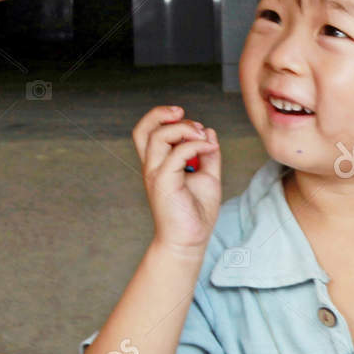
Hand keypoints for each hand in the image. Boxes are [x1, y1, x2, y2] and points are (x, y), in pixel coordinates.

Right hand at [131, 106, 221, 254]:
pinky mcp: (164, 183)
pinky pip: (177, 154)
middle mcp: (153, 166)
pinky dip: (196, 145)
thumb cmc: (196, 212)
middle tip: (185, 116)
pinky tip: (210, 148)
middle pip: (143, 129)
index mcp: (159, 164)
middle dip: (162, 114)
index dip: (162, 117)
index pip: (148, 131)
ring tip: (202, 136)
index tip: (188, 120)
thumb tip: (209, 133)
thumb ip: (208, 155)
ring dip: (184, 129)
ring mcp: (156, 174)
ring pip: (158, 136)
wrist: (190, 240)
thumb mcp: (208, 177)